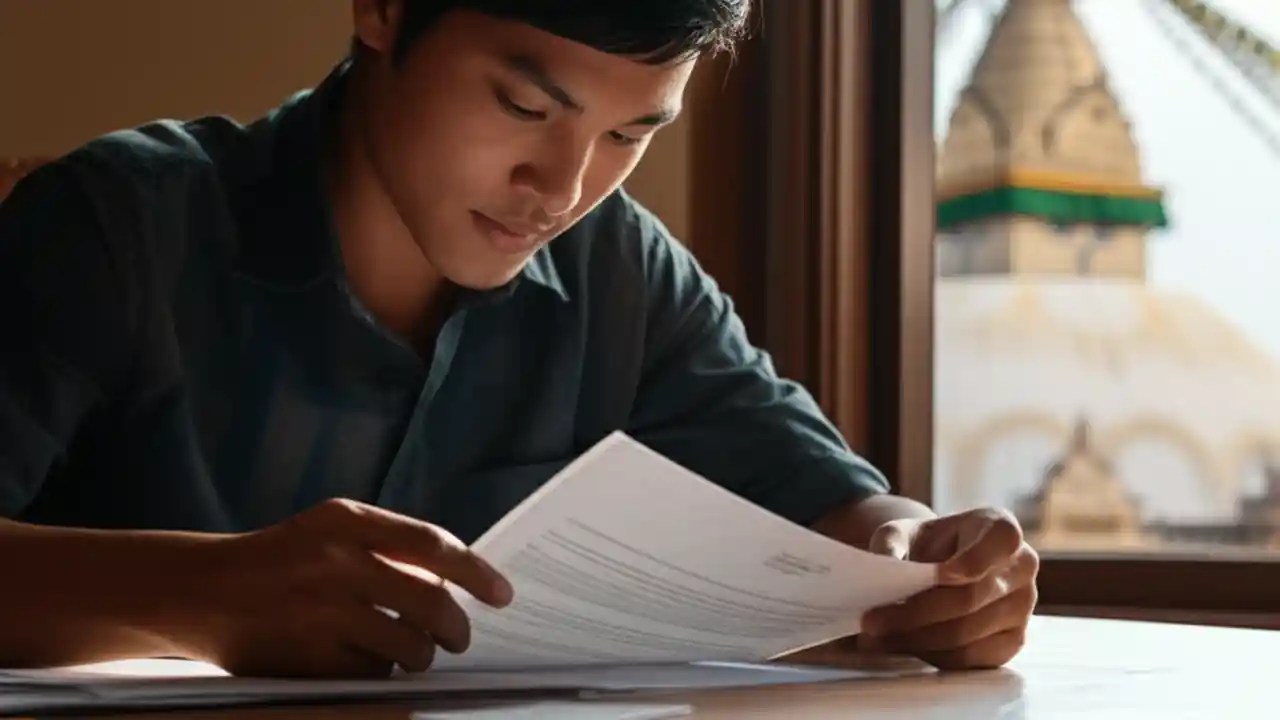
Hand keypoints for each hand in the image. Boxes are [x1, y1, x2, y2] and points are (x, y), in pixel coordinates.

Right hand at [182, 499, 511, 677]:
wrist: (199, 591)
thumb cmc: (281, 559)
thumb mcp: (329, 529)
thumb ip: (387, 544)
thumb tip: (458, 580)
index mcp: (345, 521)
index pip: (431, 545)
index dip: (475, 572)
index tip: (501, 594)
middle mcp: (334, 562)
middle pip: (430, 602)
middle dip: (456, 628)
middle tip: (459, 638)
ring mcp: (320, 613)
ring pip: (408, 645)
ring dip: (420, 654)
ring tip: (413, 651)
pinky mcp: (308, 658)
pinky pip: (372, 673)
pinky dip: (379, 671)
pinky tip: (364, 660)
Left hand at [858, 507, 1037, 669]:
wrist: (941, 566)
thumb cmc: (925, 545)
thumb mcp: (902, 532)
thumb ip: (891, 544)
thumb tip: (885, 567)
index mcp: (1001, 528)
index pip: (1001, 541)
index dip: (972, 561)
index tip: (939, 575)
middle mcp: (1022, 566)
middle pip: (969, 598)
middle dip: (915, 614)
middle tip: (873, 621)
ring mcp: (1023, 606)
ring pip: (967, 633)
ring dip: (916, 639)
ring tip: (878, 637)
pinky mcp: (1013, 640)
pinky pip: (972, 658)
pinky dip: (932, 656)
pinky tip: (904, 647)